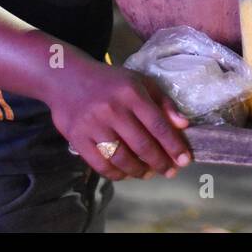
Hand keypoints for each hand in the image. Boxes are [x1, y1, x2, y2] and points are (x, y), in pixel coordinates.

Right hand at [48, 56, 190, 180]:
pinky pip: (100, 164)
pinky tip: (125, 174)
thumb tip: (183, 125)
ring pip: (122, 158)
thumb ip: (163, 102)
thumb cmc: (109, 81)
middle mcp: (113, 110)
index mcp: (132, 94)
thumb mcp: (140, 82)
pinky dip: (116, 174)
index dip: (174, 146)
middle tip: (169, 171)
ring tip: (148, 173)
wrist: (66, 77)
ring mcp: (93, 125)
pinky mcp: (77, 138)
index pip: (158, 125)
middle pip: (142, 145)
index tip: (185, 160)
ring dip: (139, 171)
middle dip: (160, 163)